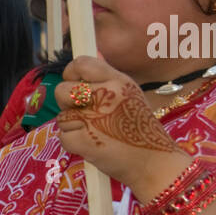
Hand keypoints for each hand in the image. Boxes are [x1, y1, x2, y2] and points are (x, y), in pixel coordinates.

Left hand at [55, 54, 190, 194]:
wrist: (153, 162)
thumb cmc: (140, 129)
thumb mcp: (131, 94)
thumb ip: (108, 76)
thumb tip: (94, 52)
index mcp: (118, 81)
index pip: (81, 63)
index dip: (71, 73)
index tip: (73, 82)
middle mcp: (106, 96)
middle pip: (62, 90)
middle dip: (67, 104)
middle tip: (83, 113)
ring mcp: (94, 119)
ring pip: (62, 116)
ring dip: (73, 126)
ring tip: (95, 132)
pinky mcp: (85, 140)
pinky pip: (63, 136)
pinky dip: (73, 144)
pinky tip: (91, 145)